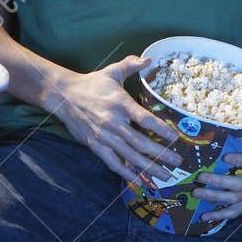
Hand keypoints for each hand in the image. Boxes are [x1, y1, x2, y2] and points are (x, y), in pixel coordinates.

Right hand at [51, 55, 179, 184]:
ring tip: (165, 176)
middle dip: (161, 154)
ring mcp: (104, 137)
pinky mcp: (96, 146)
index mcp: (120, 103)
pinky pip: (113, 163)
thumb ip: (131, 65)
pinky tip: (140, 181)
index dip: (161, 129)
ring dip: (149, 167)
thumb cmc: (92, 84)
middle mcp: (113, 123)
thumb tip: (149, 60)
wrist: (63, 96)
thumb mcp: (112, 71)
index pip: (144, 119)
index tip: (175, 137)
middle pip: (140, 142)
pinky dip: (127, 173)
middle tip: (178, 162)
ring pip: (130, 156)